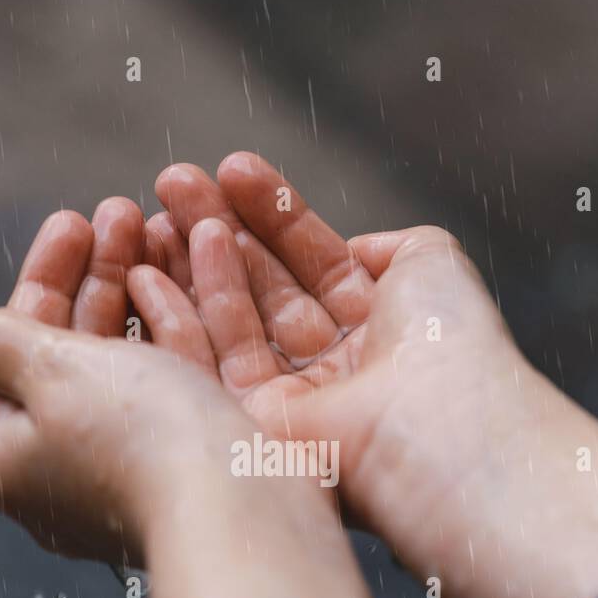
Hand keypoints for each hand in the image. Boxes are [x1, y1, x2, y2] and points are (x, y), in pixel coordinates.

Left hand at [0, 198, 237, 563]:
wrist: (239, 508)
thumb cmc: (139, 440)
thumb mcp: (49, 370)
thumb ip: (4, 342)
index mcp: (17, 461)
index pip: (16, 353)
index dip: (46, 279)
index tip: (72, 223)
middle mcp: (71, 475)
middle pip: (75, 355)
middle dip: (97, 277)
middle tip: (119, 214)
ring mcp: (137, 474)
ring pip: (130, 366)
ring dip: (137, 291)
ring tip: (156, 228)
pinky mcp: (194, 470)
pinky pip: (176, 390)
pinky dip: (174, 333)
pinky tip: (179, 286)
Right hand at [135, 154, 513, 541]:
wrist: (438, 416)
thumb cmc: (449, 341)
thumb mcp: (433, 262)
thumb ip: (395, 243)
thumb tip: (360, 246)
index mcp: (377, 330)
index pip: (312, 260)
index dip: (272, 213)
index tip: (231, 169)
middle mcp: (333, 367)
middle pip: (264, 287)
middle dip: (218, 228)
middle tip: (173, 182)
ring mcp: (292, 400)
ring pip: (231, 321)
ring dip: (195, 264)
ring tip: (160, 212)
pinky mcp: (254, 429)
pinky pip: (207, 367)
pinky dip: (177, 318)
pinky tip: (148, 271)